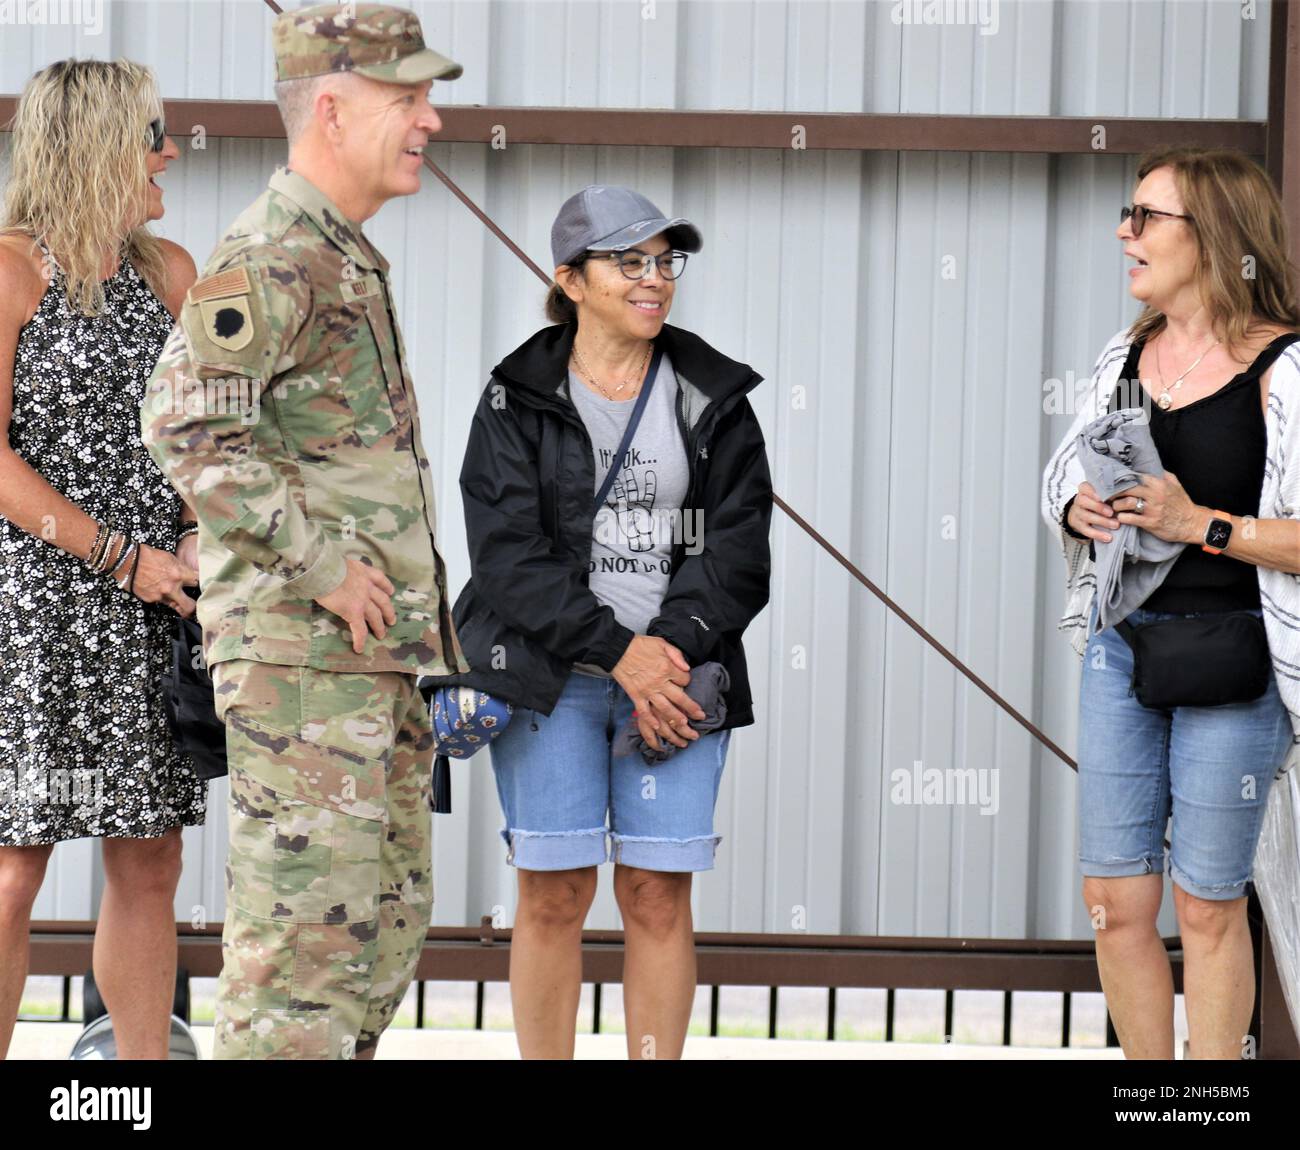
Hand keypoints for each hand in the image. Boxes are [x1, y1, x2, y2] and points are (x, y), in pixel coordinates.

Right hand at [118, 543, 198, 616]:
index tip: (202, 587)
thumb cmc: (149, 556)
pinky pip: (161, 602)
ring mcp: (160, 595)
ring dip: (177, 604)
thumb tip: (189, 576)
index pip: (198, 584)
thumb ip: (181, 569)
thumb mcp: (170, 558)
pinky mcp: (150, 599)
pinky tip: (157, 590)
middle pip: (190, 606)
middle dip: (193, 607)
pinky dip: (161, 598)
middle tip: (194, 606)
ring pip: (175, 606)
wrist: (127, 560)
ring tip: (176, 599)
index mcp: (179, 574)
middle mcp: (171, 587)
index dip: (201, 585)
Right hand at [315, 558, 396, 654]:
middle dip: (388, 611)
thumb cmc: (325, 564)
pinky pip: (359, 629)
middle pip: (383, 601)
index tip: (391, 592)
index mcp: (363, 572)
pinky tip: (359, 649)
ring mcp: (362, 600)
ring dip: (379, 627)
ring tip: (381, 635)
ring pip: (375, 616)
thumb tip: (336, 575)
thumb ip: (344, 571)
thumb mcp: (340, 563)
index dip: (387, 587)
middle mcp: (367, 586)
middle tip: (391, 620)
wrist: (322, 570)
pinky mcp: (354, 612)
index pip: (380, 579)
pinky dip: (360, 640)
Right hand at [612, 634, 706, 751]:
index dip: (687, 681)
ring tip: (685, 725)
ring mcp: (647, 691)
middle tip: (700, 716)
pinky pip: (644, 711)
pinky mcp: (635, 696)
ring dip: (676, 718)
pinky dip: (650, 720)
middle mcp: (659, 682)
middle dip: (691, 708)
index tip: (685, 681)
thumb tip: (687, 668)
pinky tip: (657, 727)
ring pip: (665, 708)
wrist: (618, 649)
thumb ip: (676, 654)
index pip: (684, 680)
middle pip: (680, 698)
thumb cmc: (640, 645)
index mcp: (667, 668)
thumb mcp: (662, 643)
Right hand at [1067, 481, 1119, 542]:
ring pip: (1086, 516)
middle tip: (1112, 512)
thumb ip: (1110, 490)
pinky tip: (1108, 537)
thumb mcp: (1102, 493)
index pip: (1084, 487)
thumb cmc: (1098, 501)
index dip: (1092, 492)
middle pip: (1083, 501)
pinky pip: (1086, 531)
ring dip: (1102, 521)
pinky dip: (1098, 534)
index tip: (1102, 497)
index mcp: (1084, 490)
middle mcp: (1078, 500)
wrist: (1082, 513)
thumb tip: (1128, 486)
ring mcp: (1077, 513)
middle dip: (1098, 507)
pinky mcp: (1078, 526)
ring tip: (1116, 525)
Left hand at [1110, 470, 1203, 543]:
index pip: (1135, 477)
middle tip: (1107, 495)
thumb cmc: (1182, 504)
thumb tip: (1150, 467)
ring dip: (1116, 505)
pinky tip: (1120, 517)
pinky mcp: (1150, 522)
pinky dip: (1122, 518)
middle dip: (1114, 492)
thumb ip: (1162, 475)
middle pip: (1127, 489)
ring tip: (1113, 507)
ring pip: (1126, 503)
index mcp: (1159, 484)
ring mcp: (1152, 509)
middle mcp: (1155, 494)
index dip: (1121, 479)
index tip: (1112, 482)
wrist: (1192, 523)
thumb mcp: (1175, 485)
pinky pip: (1130, 518)